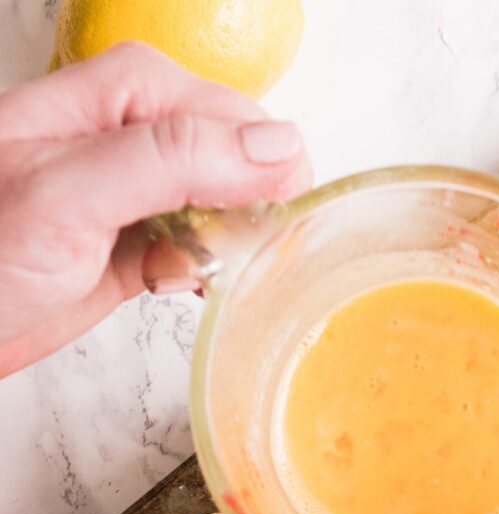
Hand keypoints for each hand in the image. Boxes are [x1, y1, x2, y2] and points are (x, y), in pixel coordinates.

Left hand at [0, 41, 310, 375]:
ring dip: (229, 251)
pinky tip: (176, 287)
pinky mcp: (141, 242)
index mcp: (127, 91)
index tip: (243, 230)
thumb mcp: (72, 194)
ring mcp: (143, 188)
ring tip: (183, 276)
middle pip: (246, 162)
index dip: (258, 175)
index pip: (238, 117)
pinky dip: (207, 275)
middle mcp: (140, 131)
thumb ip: (173, 161)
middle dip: (245, 215)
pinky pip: (207, 250)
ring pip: (233, 209)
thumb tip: (276, 149)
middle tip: (207, 260)